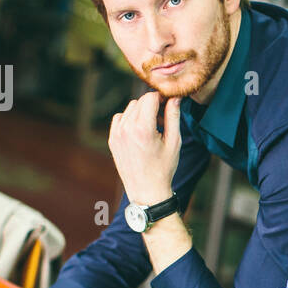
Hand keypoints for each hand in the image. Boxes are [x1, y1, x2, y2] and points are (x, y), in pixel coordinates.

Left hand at [109, 91, 180, 205]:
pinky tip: (138, 131)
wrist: (147, 190)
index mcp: (143, 129)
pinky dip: (129, 119)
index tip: (168, 104)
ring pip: (129, 108)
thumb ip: (173, 116)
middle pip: (139, 101)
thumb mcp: (174, 142)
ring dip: (141, 112)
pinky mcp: (112, 139)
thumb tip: (175, 97)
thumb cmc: (164, 168)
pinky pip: (119, 118)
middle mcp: (127, 129)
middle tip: (162, 120)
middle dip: (152, 105)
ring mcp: (117, 134)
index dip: (161, 97)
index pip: (150, 98)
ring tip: (151, 128)